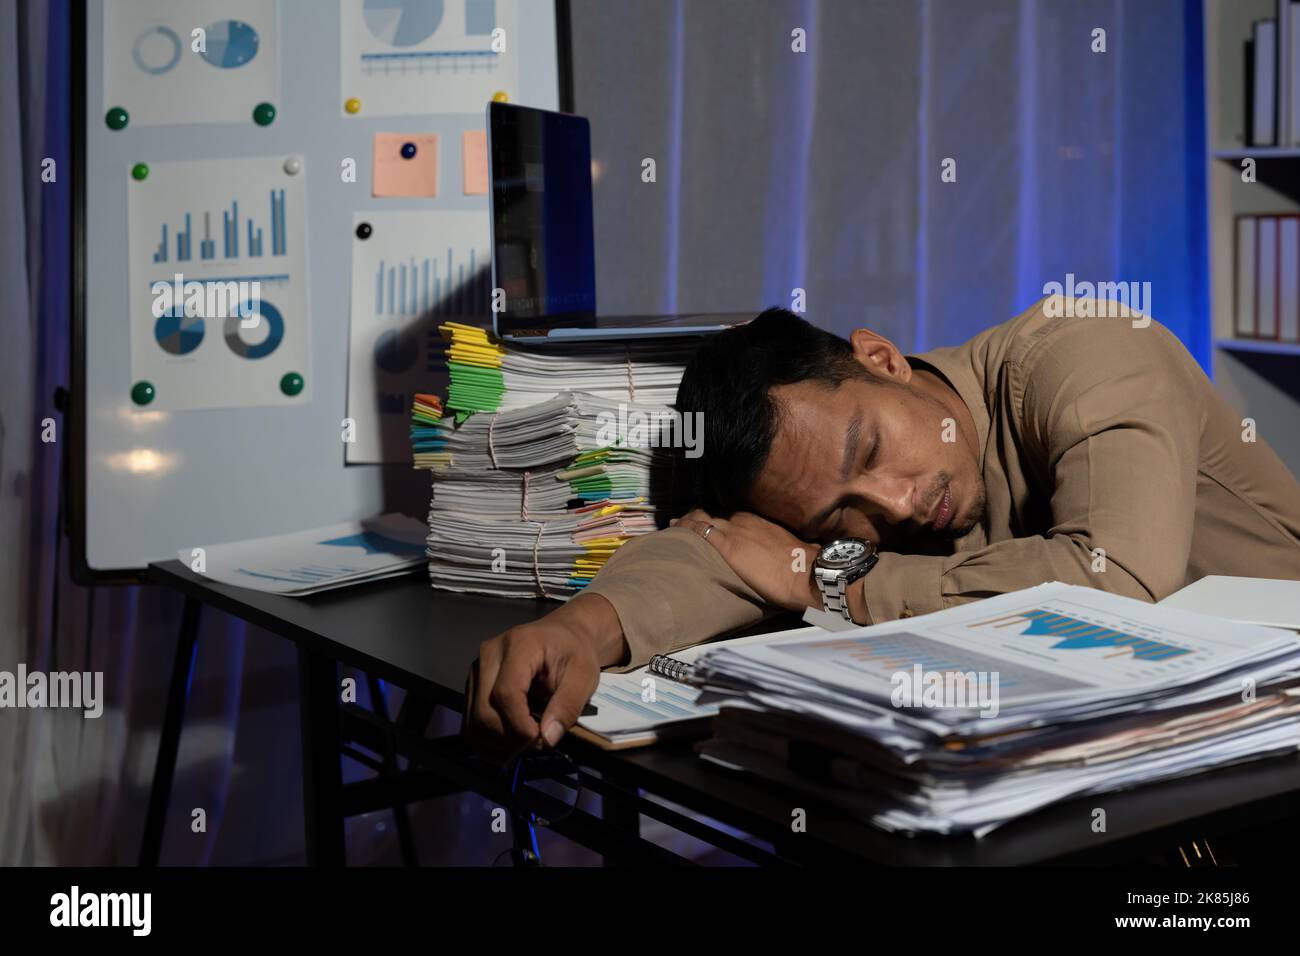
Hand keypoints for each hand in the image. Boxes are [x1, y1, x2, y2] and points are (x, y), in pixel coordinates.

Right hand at [463, 593, 624, 758]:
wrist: (563, 634)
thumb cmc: (574, 651)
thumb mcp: (584, 676)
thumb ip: (568, 706)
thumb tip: (548, 738)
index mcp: (519, 645)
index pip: (506, 693)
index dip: (520, 724)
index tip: (541, 739)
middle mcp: (489, 655)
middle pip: (485, 711)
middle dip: (510, 739)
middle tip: (538, 743)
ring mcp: (476, 670)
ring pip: (473, 721)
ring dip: (497, 744)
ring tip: (525, 745)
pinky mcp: (472, 685)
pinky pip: (470, 722)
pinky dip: (487, 741)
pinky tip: (509, 745)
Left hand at [670, 509, 820, 612]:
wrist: (807, 574)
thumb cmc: (804, 567)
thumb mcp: (790, 550)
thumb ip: (778, 548)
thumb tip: (781, 556)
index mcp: (761, 521)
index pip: (733, 512)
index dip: (718, 513)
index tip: (709, 516)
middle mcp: (746, 520)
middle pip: (717, 511)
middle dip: (700, 513)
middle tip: (687, 518)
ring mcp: (736, 530)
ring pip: (704, 516)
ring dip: (689, 518)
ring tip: (676, 522)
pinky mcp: (728, 545)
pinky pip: (700, 529)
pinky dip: (685, 526)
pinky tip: (675, 526)